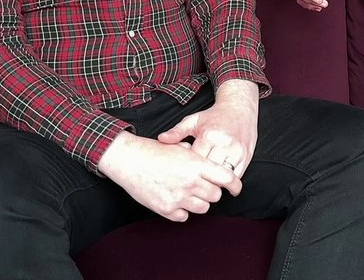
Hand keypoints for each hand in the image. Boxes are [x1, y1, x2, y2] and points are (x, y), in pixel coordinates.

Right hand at [97, 131, 240, 221]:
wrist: (128, 160)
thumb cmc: (153, 151)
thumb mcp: (180, 147)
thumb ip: (197, 156)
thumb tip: (207, 164)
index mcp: (196, 164)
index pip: (227, 178)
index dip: (235, 185)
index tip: (235, 189)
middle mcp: (190, 182)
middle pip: (215, 195)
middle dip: (212, 192)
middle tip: (202, 186)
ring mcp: (179, 197)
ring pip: (203, 208)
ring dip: (198, 202)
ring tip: (188, 193)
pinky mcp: (166, 209)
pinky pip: (184, 216)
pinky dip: (182, 210)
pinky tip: (174, 199)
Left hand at [157, 79, 259, 179]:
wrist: (240, 108)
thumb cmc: (214, 116)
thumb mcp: (193, 120)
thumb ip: (177, 132)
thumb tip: (161, 139)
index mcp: (209, 135)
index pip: (195, 162)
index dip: (187, 170)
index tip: (182, 172)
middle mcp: (224, 144)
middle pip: (209, 172)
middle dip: (200, 178)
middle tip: (192, 182)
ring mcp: (237, 151)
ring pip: (224, 177)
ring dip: (214, 182)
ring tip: (206, 183)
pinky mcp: (247, 156)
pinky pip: (236, 176)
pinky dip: (227, 181)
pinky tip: (219, 180)